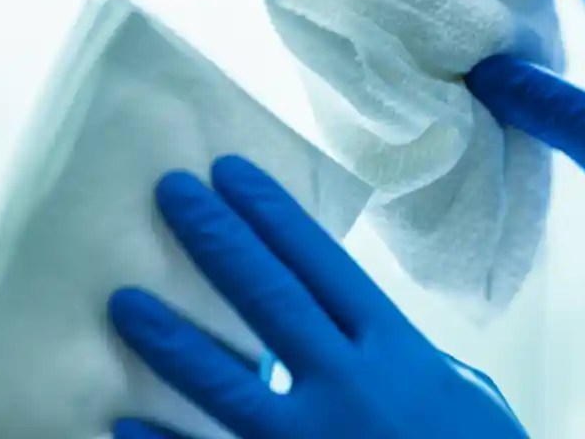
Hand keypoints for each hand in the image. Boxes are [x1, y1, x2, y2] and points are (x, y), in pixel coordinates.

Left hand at [107, 156, 527, 438]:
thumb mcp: (461, 392)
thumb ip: (405, 357)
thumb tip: (355, 332)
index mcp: (397, 348)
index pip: (323, 263)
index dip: (273, 213)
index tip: (229, 170)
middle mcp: (353, 385)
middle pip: (271, 299)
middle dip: (217, 240)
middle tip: (170, 192)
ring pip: (227, 384)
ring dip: (171, 339)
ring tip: (123, 299)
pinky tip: (123, 422)